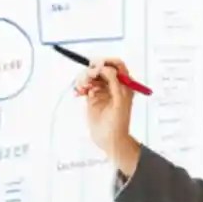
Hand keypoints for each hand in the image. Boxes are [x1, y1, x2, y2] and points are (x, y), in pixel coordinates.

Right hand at [74, 57, 140, 174]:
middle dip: (92, 70)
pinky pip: (84, 85)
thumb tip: (106, 68)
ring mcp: (102, 90)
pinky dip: (79, 86)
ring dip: (84, 78)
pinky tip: (78, 93)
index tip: (96, 65)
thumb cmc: (118, 122)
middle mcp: (113, 85)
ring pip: (91, 76)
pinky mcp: (91, 97)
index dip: (107, 61)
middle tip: (87, 78)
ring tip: (82, 88)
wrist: (109, 139)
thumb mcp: (120, 100)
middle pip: (101, 68)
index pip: (117, 65)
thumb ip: (114, 82)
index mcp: (124, 84)